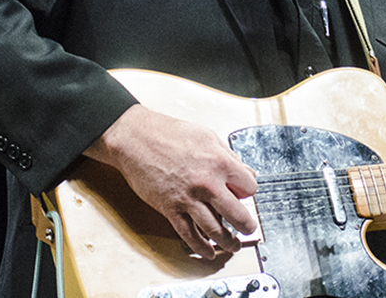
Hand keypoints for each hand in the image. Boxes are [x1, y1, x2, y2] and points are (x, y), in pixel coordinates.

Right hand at [85, 104, 258, 258]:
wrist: (136, 138)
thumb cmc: (169, 134)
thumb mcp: (208, 137)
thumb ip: (229, 157)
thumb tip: (246, 171)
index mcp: (220, 162)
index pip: (249, 187)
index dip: (248, 192)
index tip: (244, 194)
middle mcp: (207, 183)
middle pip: (237, 214)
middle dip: (246, 225)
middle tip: (249, 229)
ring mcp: (188, 198)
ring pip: (215, 230)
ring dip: (228, 241)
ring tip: (233, 245)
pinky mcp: (170, 209)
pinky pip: (189, 234)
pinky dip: (201, 247)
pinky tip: (208, 252)